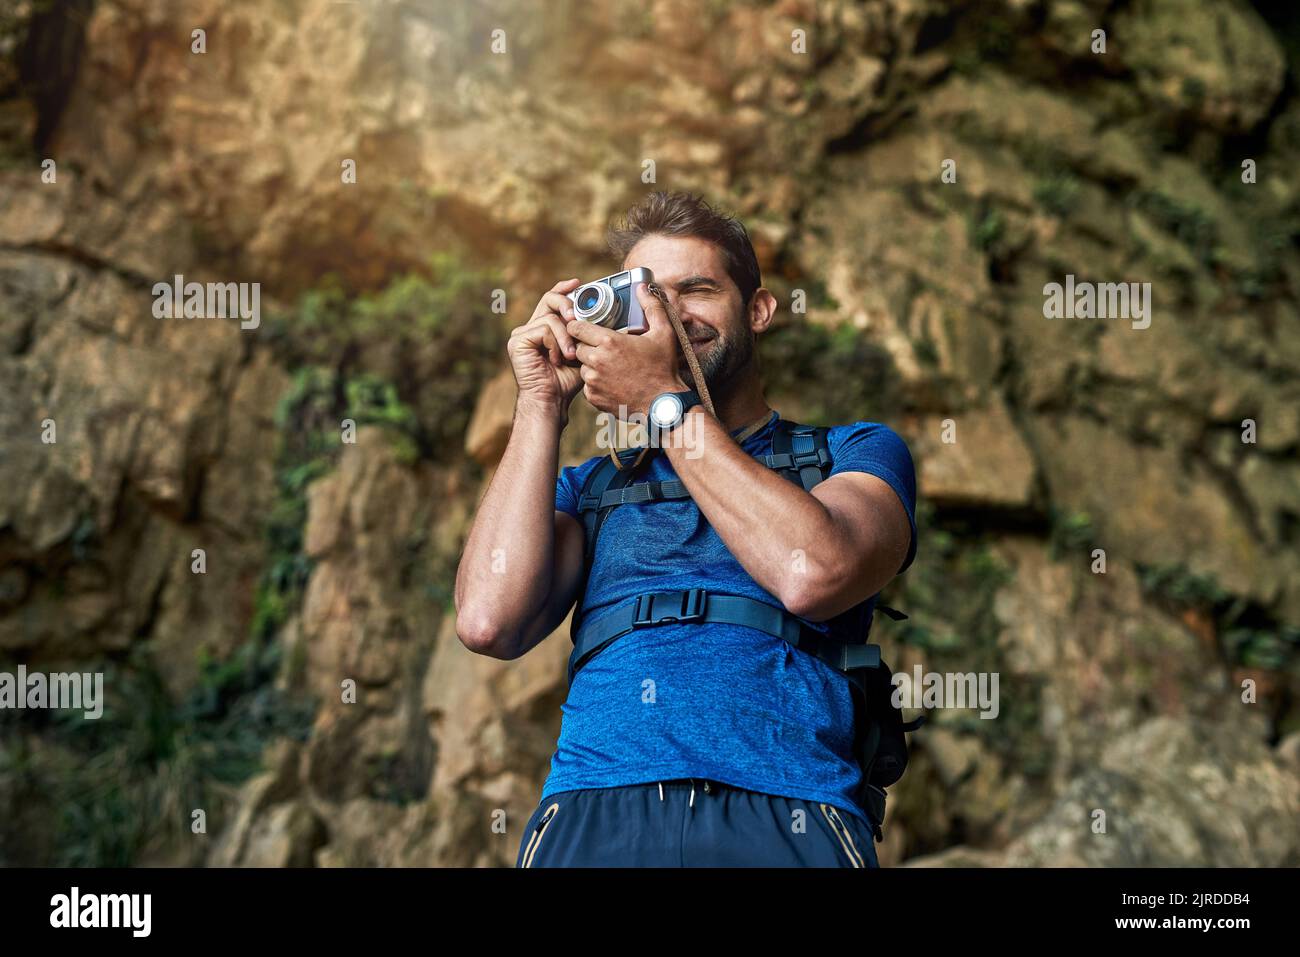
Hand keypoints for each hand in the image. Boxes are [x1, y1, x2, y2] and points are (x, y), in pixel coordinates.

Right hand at [507, 278, 584, 420]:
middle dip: (567, 304)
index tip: (578, 283)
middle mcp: (531, 328)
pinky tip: (558, 359)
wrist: (551, 401)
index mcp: (545, 329)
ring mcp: (521, 334)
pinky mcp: (517, 340)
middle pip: (549, 299)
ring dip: (566, 336)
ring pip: (551, 317)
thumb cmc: (567, 382)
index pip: (552, 300)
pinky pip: (543, 328)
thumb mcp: (583, 352)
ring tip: (571, 355)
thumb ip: (588, 335)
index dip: (564, 289)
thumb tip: (612, 319)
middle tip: (576, 318)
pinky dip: (556, 343)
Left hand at [568, 282, 688, 416]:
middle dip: (587, 345)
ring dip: (591, 364)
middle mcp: (596, 360)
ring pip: (582, 366)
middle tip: (605, 348)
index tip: (586, 327)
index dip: (579, 325)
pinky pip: (587, 385)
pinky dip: (595, 383)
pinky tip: (612, 381)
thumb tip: (643, 287)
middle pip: (577, 346)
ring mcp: (593, 381)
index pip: (575, 326)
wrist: (662, 404)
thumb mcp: (664, 334)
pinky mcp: (593, 397)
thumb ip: (652, 307)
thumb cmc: (663, 368)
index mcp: (609, 342)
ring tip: (611, 365)